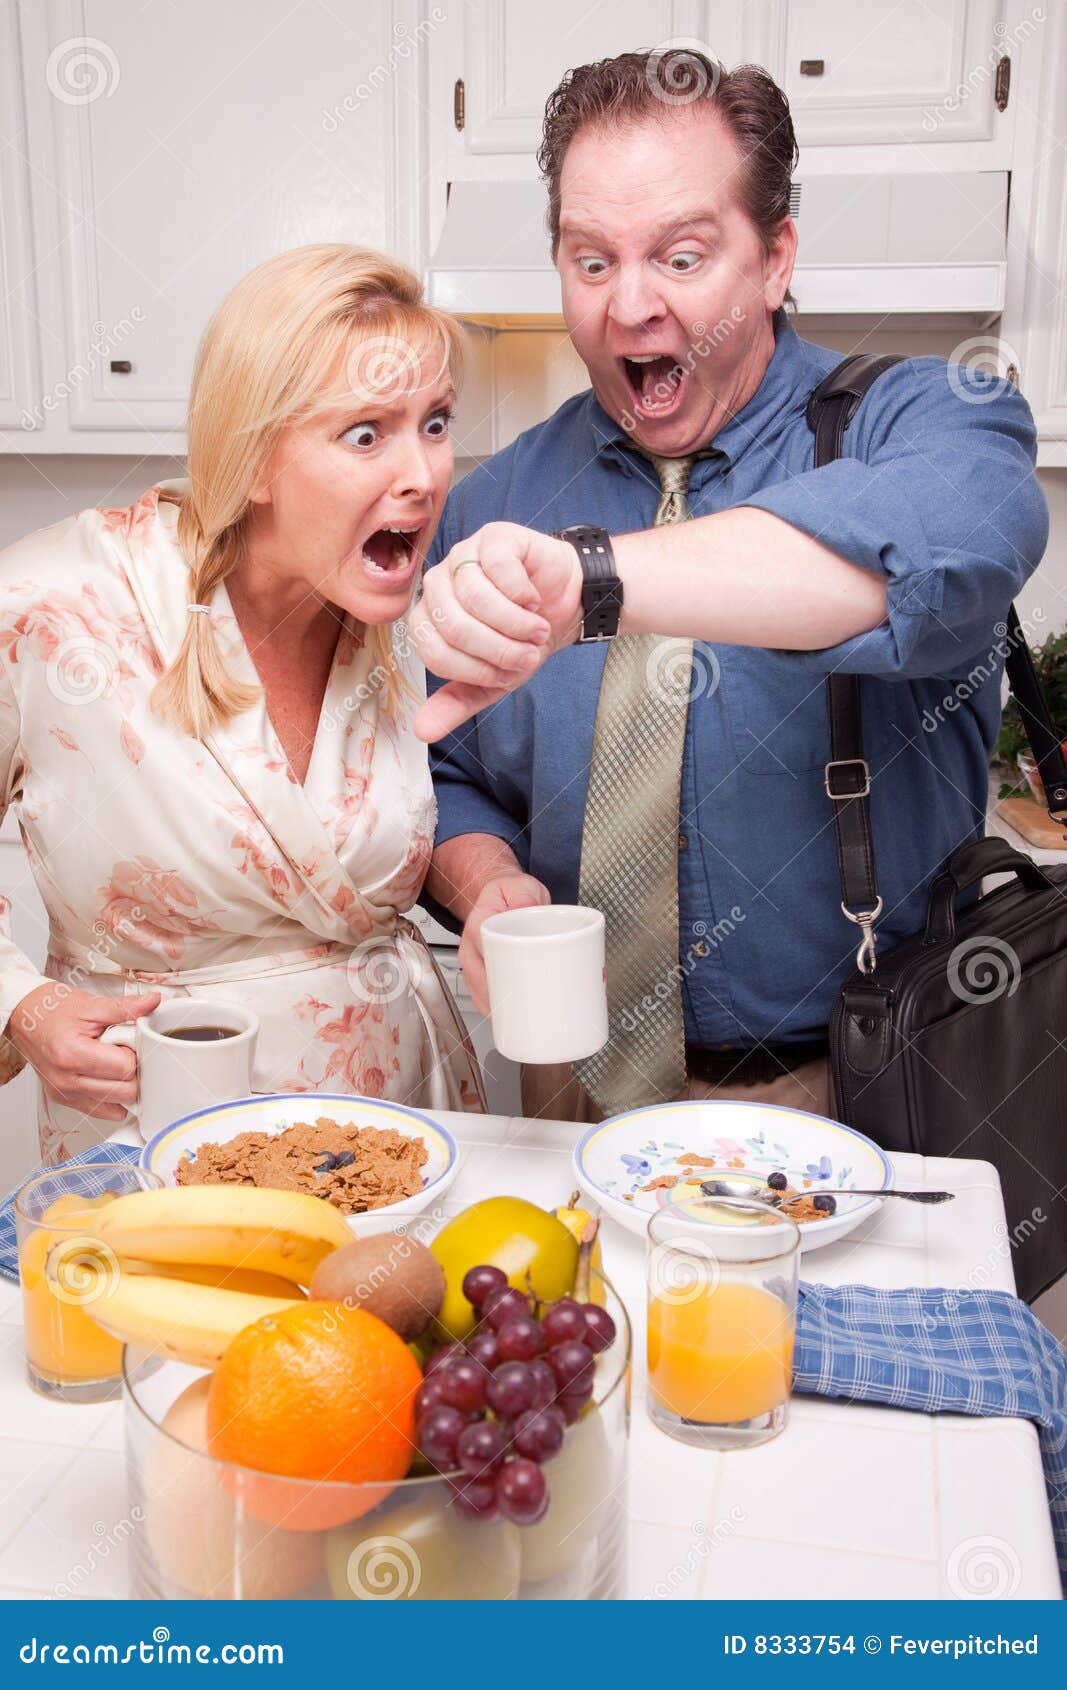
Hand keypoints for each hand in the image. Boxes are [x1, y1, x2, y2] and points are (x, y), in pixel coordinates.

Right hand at [6, 985, 161, 1121]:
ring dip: (123, 1086)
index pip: (125, 1069)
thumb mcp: (91, 1004)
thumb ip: (125, 1007)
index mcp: (72, 1054)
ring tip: (112, 1063)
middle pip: (125, 1093)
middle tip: (123, 1051)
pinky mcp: (65, 1101)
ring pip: (117, 1107)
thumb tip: (152, 1002)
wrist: (26, 1018)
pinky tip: (106, 1076)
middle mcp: (66, 1080)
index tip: (128, 1041)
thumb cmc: (53, 1011)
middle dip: (133, 1072)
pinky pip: (102, 1111)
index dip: (134, 1053)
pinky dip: (111, 1097)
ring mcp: (65, 1094)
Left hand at [411, 523, 582, 741]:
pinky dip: (524, 595)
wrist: (566, 604)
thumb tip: (422, 731)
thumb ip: (456, 703)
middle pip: (453, 626)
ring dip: (516, 625)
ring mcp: (463, 556)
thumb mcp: (492, 680)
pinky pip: (499, 570)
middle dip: (499, 650)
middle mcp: (438, 583)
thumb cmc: (523, 638)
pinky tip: (534, 599)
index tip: (506, 674)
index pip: (434, 652)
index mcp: (428, 618)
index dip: (475, 670)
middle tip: (528, 653)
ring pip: (476, 598)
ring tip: (536, 631)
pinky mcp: (493, 537)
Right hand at [459, 872, 550, 1016]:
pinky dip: (495, 1012)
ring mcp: (476, 963)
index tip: (510, 984)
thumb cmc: (513, 894)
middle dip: (497, 999)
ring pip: (480, 992)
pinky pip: (483, 997)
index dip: (493, 970)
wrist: (506, 896)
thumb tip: (529, 907)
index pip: (480, 949)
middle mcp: (472, 947)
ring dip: (496, 1010)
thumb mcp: (522, 886)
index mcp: (479, 923)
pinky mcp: (484, 974)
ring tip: (518, 1023)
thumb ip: (526, 894)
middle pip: (479, 980)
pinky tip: (508, 1023)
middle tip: (521, 1011)